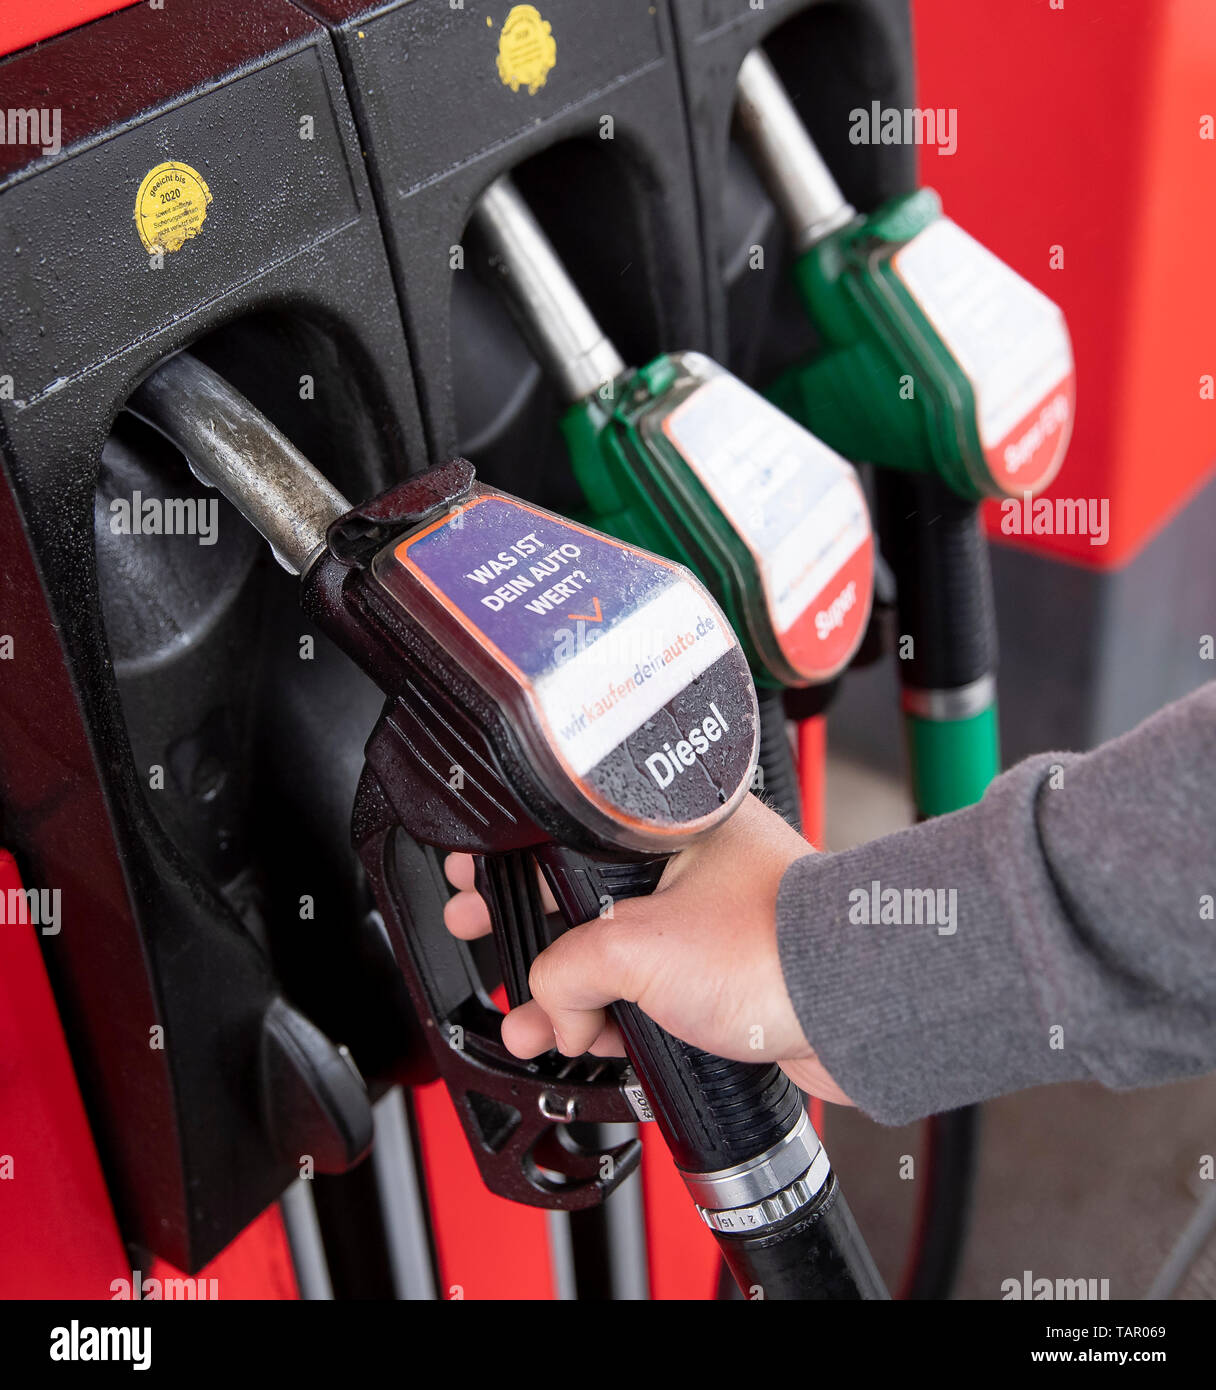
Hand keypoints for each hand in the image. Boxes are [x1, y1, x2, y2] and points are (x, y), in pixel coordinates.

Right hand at [443, 794, 853, 1105]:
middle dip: (526, 931)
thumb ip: (565, 969)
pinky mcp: (724, 970)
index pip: (566, 834)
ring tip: (530, 1026)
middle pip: (582, 896)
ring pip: (615, 952)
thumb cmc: (775, 948)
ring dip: (567, 992)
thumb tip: (548, 1003)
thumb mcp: (636, 947)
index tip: (470, 876)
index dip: (510, 860)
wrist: (854, 1009)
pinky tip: (586, 1040)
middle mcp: (690, 864)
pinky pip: (650, 989)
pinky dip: (616, 1014)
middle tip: (477, 932)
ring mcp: (708, 919)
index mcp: (668, 825)